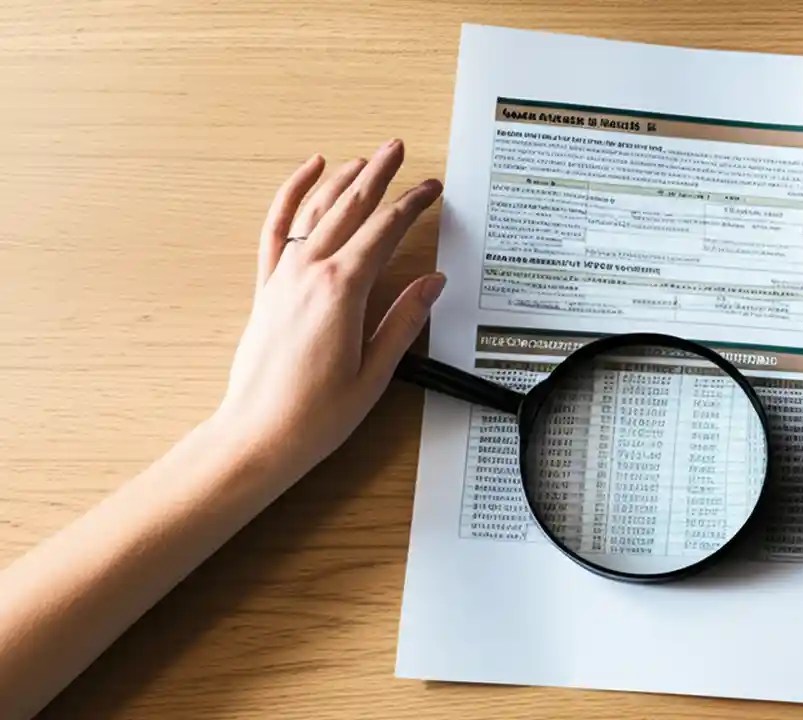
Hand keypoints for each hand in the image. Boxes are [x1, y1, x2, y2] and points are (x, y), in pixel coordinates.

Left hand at [214, 139, 444, 480]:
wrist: (258, 435)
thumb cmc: (315, 414)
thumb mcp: (376, 372)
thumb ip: (404, 320)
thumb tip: (431, 284)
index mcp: (342, 290)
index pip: (385, 230)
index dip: (412, 204)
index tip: (432, 189)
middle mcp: (309, 273)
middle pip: (350, 207)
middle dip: (378, 174)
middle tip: (399, 149)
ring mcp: (283, 277)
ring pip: (316, 209)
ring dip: (343, 178)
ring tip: (365, 158)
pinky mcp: (267, 288)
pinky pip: (276, 228)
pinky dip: (290, 195)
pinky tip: (306, 175)